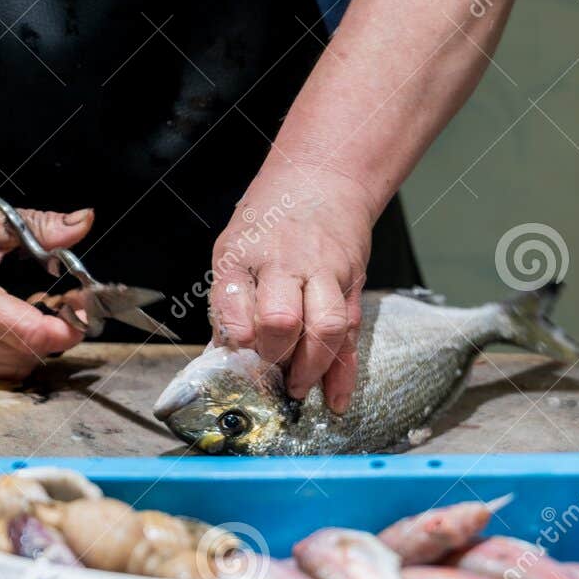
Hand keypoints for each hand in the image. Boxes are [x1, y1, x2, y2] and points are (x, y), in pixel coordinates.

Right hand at [0, 192, 93, 378]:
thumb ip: (42, 227)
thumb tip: (84, 221)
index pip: (33, 335)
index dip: (68, 328)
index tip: (85, 308)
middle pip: (29, 356)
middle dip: (59, 334)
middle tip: (70, 303)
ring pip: (15, 367)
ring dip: (38, 345)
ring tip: (46, 310)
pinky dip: (17, 349)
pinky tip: (21, 319)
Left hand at [208, 173, 374, 412]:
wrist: (323, 179)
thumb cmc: (269, 222)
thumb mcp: (233, 248)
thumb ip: (229, 301)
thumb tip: (225, 356)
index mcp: (244, 254)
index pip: (236, 302)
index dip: (237, 334)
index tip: (239, 351)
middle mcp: (285, 263)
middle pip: (282, 319)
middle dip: (276, 355)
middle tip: (270, 374)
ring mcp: (324, 272)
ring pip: (326, 328)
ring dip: (312, 367)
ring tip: (298, 388)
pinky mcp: (352, 284)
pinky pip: (350, 333)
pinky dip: (343, 371)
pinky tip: (335, 399)